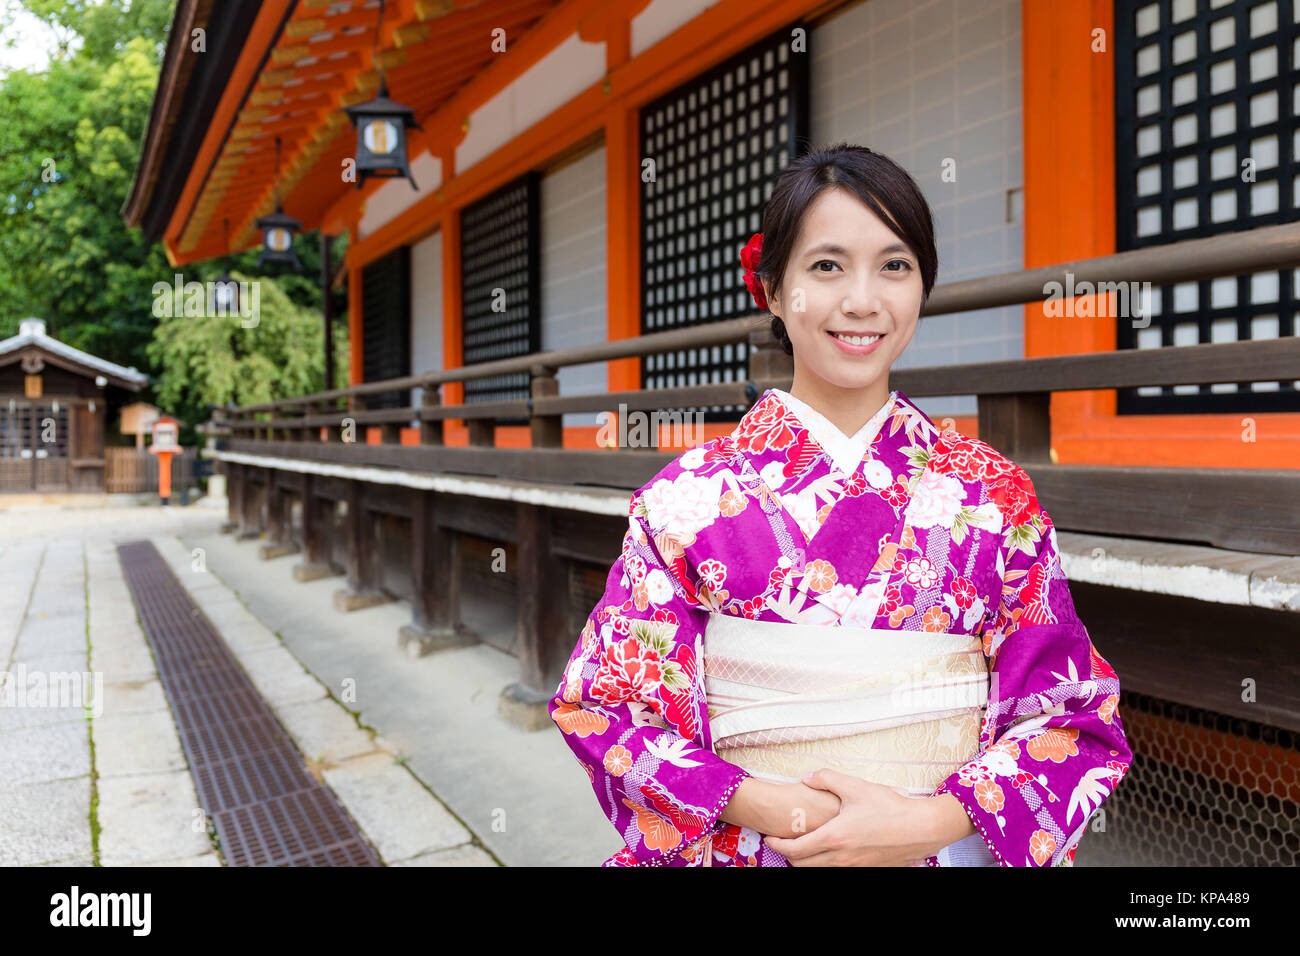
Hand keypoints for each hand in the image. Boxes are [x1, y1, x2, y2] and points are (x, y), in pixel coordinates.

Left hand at [762, 768, 939, 865]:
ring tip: (804, 845)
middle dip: (788, 855)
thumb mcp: (856, 786)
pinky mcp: (867, 869)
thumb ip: (827, 779)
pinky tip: (828, 848)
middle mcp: (841, 858)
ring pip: (818, 871)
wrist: (922, 829)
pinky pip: (837, 871)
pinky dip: (825, 863)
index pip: (795, 849)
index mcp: (834, 838)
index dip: (778, 844)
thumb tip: (806, 777)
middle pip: (801, 865)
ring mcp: (854, 867)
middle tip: (783, 841)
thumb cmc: (890, 808)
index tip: (771, 837)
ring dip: (806, 860)